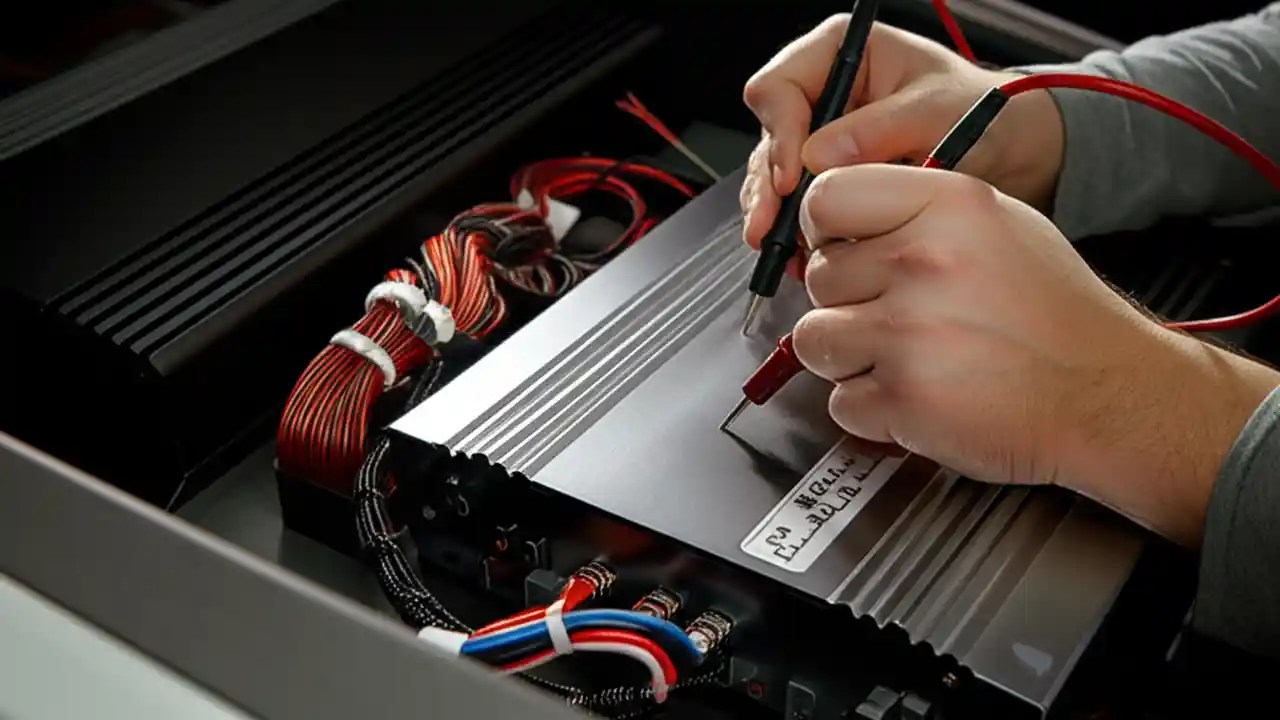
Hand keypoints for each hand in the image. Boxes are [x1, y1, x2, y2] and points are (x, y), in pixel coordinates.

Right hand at [739, 17, 1065, 256]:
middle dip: (767, 186)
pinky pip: (794, 204)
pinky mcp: (828, 179)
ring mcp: (821, 139)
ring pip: (773, 176)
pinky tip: (798, 254)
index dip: (779, 132)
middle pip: (768, 137)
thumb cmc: (982, 112)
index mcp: (842, 55)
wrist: (1010, 150)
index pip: (780, 87)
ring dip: (773, 214)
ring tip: (782, 249)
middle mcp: (823, 94)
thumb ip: (876, 131)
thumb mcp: (934, 112)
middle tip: (769, 227)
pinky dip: (793, 231)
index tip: (794, 175)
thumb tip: (819, 157)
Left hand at [791, 164, 1279, 546]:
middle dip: (849, 301)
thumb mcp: (997, 225)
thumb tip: (835, 227)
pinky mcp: (902, 399)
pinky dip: (871, 408)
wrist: (1109, 395)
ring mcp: (907, 332)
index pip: (825, 196)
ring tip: (908, 357)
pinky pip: (840, 401)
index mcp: (946, 205)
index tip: (846, 251)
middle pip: (816, 275)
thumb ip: (913, 213)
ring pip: (815, 338)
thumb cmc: (1054, 315)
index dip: (826, 231)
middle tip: (904, 316)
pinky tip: (921, 394)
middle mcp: (922, 260)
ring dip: (850, 356)